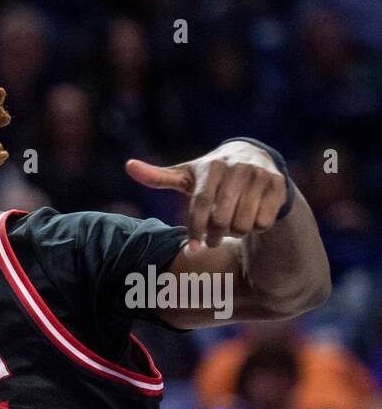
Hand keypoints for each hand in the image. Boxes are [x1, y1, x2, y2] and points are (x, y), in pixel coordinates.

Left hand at [125, 142, 286, 252]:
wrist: (255, 157)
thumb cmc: (213, 174)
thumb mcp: (186, 175)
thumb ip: (159, 177)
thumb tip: (129, 166)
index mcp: (212, 166)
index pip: (201, 205)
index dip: (195, 230)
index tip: (192, 251)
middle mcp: (238, 168)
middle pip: (222, 218)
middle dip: (213, 236)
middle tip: (210, 240)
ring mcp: (261, 175)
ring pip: (244, 223)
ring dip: (234, 233)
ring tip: (230, 226)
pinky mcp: (279, 185)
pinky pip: (263, 222)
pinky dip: (255, 228)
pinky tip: (250, 218)